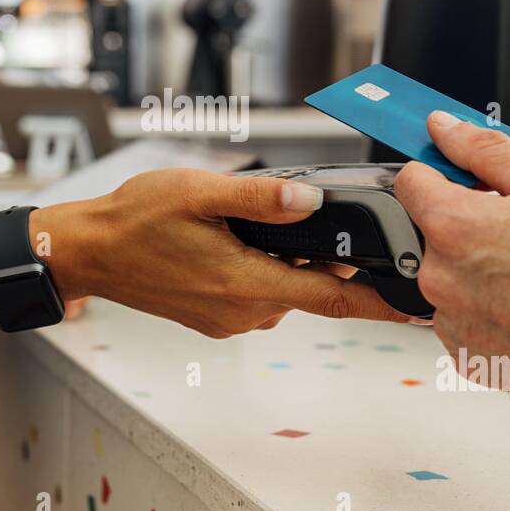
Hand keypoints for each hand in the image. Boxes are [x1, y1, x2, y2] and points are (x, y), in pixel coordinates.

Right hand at [31, 168, 412, 338]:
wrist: (90, 250)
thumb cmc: (135, 220)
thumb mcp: (201, 192)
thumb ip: (262, 198)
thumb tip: (313, 202)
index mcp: (247, 282)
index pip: (334, 298)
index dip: (382, 305)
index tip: (419, 307)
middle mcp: (245, 310)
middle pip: (313, 289)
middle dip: (329, 260)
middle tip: (323, 223)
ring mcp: (230, 318)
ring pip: (285, 289)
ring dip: (291, 262)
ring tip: (259, 221)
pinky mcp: (217, 316)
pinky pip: (260, 293)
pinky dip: (266, 269)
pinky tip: (240, 238)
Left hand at [393, 111, 509, 426]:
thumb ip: (484, 151)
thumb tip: (443, 127)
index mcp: (454, 228)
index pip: (411, 182)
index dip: (441, 174)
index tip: (466, 179)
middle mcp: (441, 280)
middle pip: (432, 234)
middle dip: (470, 227)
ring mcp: (453, 326)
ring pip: (451, 280)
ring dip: (479, 273)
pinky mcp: (469, 360)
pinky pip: (465, 322)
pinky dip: (491, 314)